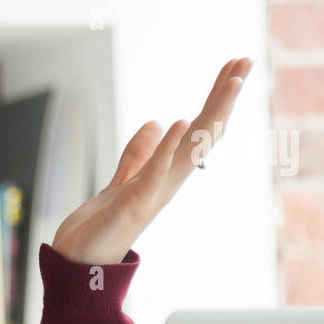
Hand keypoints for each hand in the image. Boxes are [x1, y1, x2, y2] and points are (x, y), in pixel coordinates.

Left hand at [51, 57, 252, 265]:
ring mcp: (155, 192)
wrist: (78, 263)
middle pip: (204, 133)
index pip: (198, 129)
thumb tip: (157, 123)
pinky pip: (155, 171)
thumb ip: (138, 155)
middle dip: (225, 97)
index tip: (233, 66)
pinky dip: (168, 147)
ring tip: (232, 81)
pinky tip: (179, 121)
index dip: (216, 98)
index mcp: (166, 173)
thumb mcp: (121, 181)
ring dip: (212, 113)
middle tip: (246, 61)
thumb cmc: (100, 228)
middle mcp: (168, 181)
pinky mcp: (133, 203)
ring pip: (192, 148)